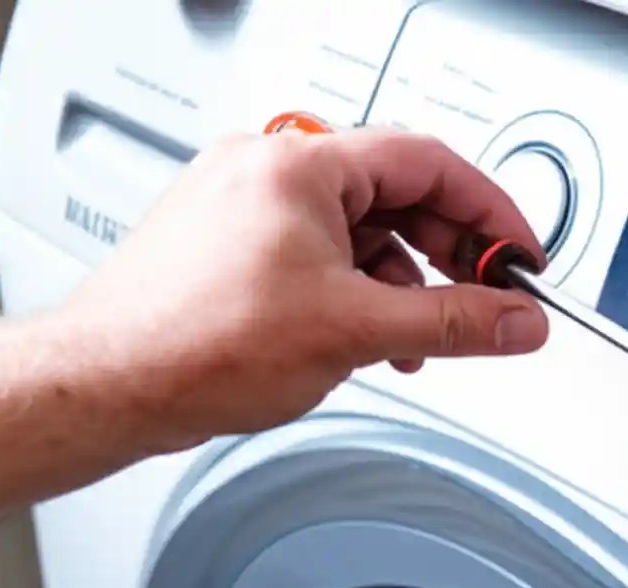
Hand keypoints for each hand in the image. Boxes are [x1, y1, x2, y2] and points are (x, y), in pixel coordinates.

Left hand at [55, 127, 548, 452]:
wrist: (106, 385)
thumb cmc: (193, 342)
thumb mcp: (355, 330)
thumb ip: (453, 323)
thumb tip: (515, 319)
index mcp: (301, 165)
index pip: (430, 162)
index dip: (491, 212)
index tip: (521, 257)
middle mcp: (269, 169)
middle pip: (396, 192)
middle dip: (449, 253)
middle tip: (487, 297)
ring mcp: (246, 204)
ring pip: (358, 228)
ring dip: (403, 281)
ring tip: (421, 338)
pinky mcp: (231, 242)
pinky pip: (320, 252)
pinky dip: (357, 290)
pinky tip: (368, 336)